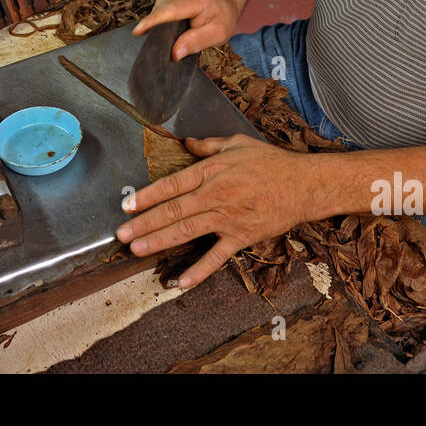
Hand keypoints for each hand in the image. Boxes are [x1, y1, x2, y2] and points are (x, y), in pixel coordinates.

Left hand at [116, 135, 316, 288]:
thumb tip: (185, 143)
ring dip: (160, 242)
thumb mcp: (237, 143)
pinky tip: (180, 282)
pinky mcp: (242, 237)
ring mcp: (228, 218)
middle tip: (122, 236)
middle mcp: (216, 195)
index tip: (127, 206)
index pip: (172, 185)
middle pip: (174, 210)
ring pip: (188, 231)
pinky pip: (217, 257)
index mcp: (212, 171)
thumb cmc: (271, 162)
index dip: (147, 196)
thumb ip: (208, 146)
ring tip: (138, 251)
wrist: (304, 185)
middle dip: (145, 223)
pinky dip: (198, 271)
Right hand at [132, 0, 240, 58]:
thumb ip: (196, 42)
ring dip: (160, 27)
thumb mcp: (218, 34)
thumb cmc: (221, 17)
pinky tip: (171, 30)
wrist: (224, 2)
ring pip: (157, 13)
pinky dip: (161, 22)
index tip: (138, 31)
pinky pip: (158, 12)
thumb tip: (175, 53)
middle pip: (160, 13)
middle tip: (166, 49)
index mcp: (194, 0)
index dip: (153, 21)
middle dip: (158, 31)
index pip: (169, 10)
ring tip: (175, 36)